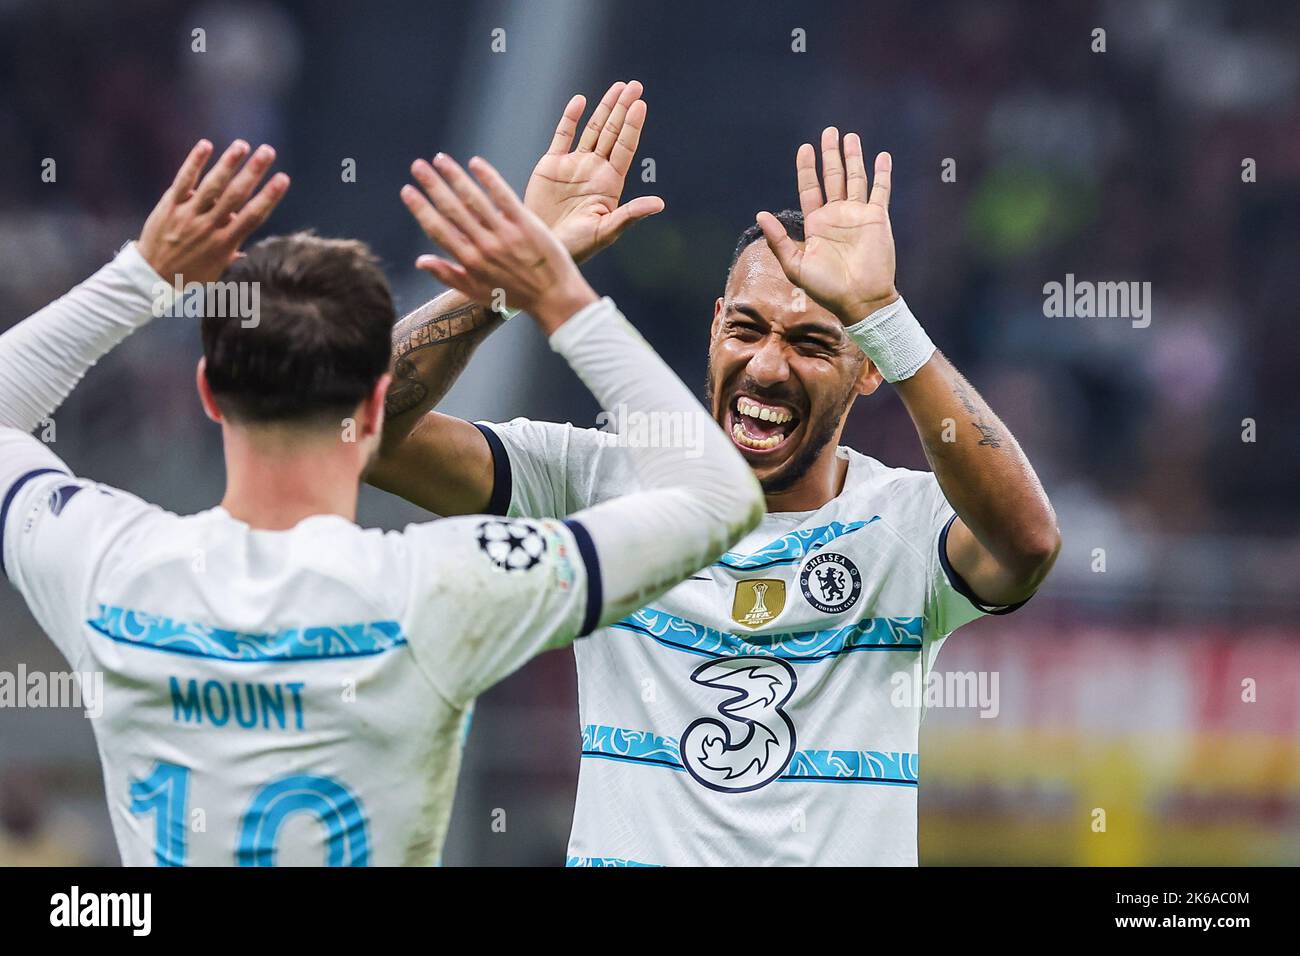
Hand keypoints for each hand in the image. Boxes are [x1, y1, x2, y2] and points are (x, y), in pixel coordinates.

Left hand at [137, 139, 288, 283]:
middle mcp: (209, 227)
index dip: (269, 196)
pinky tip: (206, 145)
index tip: (283, 179)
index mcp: (225, 244)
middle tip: (268, 151)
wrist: (151, 277)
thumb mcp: (217, 272)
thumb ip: (233, 257)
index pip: (253, 216)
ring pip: (212, 185)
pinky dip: (194, 163)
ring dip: (228, 163)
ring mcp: (188, 215)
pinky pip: (183, 181)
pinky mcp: (169, 206)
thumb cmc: (189, 276)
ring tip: (242, 145)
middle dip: (253, 171)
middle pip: (235, 195)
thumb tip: (248, 252)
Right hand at [401, 152, 596, 332]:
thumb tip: (419, 260)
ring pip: (473, 199)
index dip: (420, 209)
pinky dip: (488, 178)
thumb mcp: (477, 292)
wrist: (554, 297)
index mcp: (470, 262)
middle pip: (451, 209)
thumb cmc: (514, 296)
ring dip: (454, 176)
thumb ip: (447, 275)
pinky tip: (474, 163)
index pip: (438, 229)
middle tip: (417, 166)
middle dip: (432, 186)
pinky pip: (503, 196)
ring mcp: (505, 233)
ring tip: (439, 159)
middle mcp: (484, 246)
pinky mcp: (525, 224)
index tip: (407, 190)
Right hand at [524, 80, 663, 262]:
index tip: (640, 105)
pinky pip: (562, 135)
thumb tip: (660, 203)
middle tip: (634, 85)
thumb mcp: (605, 231)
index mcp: (610, 183)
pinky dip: (571, 118)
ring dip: (604, 109)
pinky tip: (580, 101)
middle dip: (622, 109)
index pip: (625, 148)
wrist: (543, 245)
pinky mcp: (552, 165)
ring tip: (618, 87)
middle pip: (613, 133)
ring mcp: (574, 165)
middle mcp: (595, 170)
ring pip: (593, 130)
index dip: (632, 126)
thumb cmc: (577, 246)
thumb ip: (630, 214)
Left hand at [756, 128, 897, 323]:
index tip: (804, 148)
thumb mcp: (795, 265)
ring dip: (853, 157)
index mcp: (816, 224)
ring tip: (850, 137)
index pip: (809, 188)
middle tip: (829, 132)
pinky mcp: (877, 219)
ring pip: (855, 179)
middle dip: (830, 154)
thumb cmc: (826, 289)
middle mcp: (836, 216)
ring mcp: (858, 215)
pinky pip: (880, 191)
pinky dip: (882, 173)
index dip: (806, 168)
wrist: (860, 300)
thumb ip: (779, 239)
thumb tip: (761, 213)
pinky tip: (882, 156)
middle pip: (832, 177)